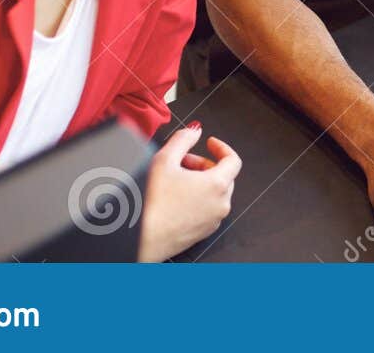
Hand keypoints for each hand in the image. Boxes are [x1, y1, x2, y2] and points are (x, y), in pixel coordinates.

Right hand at [137, 122, 241, 261]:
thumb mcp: (164, 160)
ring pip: (214, 193)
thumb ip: (183, 139)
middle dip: (203, 164)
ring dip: (199, 181)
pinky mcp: (201, 233)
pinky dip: (196, 198)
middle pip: (222, 176)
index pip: (233, 159)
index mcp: (218, 185)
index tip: (209, 143)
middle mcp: (220, 205)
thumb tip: (194, 131)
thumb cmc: (151, 204)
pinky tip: (173, 198)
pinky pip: (206, 209)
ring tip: (174, 180)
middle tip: (181, 162)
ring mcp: (212, 221)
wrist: (140, 241)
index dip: (221, 147)